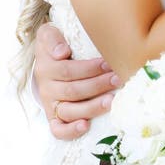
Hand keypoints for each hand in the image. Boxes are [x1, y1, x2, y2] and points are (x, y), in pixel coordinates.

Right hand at [34, 23, 120, 139]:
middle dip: (98, 85)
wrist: (46, 63)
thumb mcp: (48, 34)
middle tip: (118, 79)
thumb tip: (62, 52)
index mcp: (46, 67)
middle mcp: (47, 88)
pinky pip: (58, 129)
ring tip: (111, 101)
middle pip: (73, 90)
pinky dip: (71, 130)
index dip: (89, 68)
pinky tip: (86, 126)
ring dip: (92, 107)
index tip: (108, 63)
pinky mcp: (53, 118)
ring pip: (70, 111)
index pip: (68, 70)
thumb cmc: (55, 47)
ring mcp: (50, 105)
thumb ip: (52, 38)